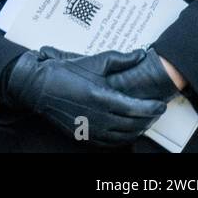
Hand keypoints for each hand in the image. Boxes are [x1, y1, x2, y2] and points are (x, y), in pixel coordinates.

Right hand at [2, 47, 166, 145]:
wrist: (37, 87)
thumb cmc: (63, 73)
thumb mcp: (92, 62)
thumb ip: (119, 59)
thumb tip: (140, 55)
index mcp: (102, 98)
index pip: (137, 109)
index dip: (153, 109)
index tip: (160, 105)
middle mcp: (98, 117)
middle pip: (134, 125)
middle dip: (148, 119)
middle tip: (155, 111)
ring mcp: (91, 128)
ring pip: (124, 136)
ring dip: (137, 130)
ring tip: (143, 121)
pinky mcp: (84, 135)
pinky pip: (110, 143)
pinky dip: (122, 138)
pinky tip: (125, 131)